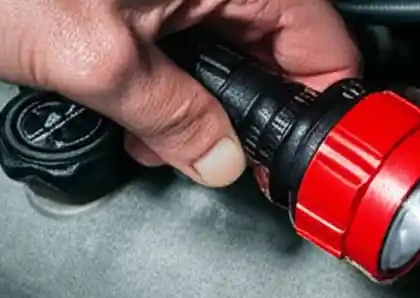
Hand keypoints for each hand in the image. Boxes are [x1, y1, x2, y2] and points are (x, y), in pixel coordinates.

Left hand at [0, 0, 358, 186]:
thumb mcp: (99, 58)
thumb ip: (169, 118)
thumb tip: (217, 158)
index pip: (320, 44)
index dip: (315, 109)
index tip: (299, 160)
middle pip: (274, 61)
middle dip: (243, 120)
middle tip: (212, 157)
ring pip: (224, 67)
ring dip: (197, 115)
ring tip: (155, 137)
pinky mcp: (141, 9)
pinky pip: (178, 61)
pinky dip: (162, 97)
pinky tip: (132, 118)